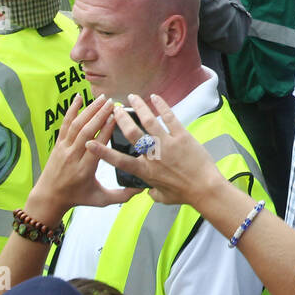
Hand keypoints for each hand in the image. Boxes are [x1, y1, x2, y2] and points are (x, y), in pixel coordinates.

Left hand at [27, 95, 140, 225]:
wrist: (49, 197)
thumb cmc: (77, 197)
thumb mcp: (101, 200)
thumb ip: (121, 195)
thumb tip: (142, 189)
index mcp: (86, 169)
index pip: (97, 145)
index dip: (107, 129)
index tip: (116, 117)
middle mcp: (74, 156)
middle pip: (87, 131)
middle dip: (99, 115)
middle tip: (112, 103)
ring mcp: (64, 148)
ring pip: (76, 125)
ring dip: (89, 110)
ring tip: (102, 99)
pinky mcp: (58, 144)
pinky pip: (65, 124)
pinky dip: (71, 110)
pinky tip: (79, 97)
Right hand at [87, 92, 227, 206]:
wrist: (205, 188)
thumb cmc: (185, 194)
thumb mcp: (163, 197)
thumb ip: (152, 193)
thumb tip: (148, 191)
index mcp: (145, 171)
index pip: (119, 160)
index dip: (103, 152)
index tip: (90, 143)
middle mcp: (153, 155)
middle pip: (132, 134)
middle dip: (122, 119)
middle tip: (116, 109)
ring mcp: (167, 144)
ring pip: (149, 121)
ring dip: (140, 107)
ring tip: (133, 97)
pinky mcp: (182, 136)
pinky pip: (170, 118)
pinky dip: (162, 106)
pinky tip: (155, 97)